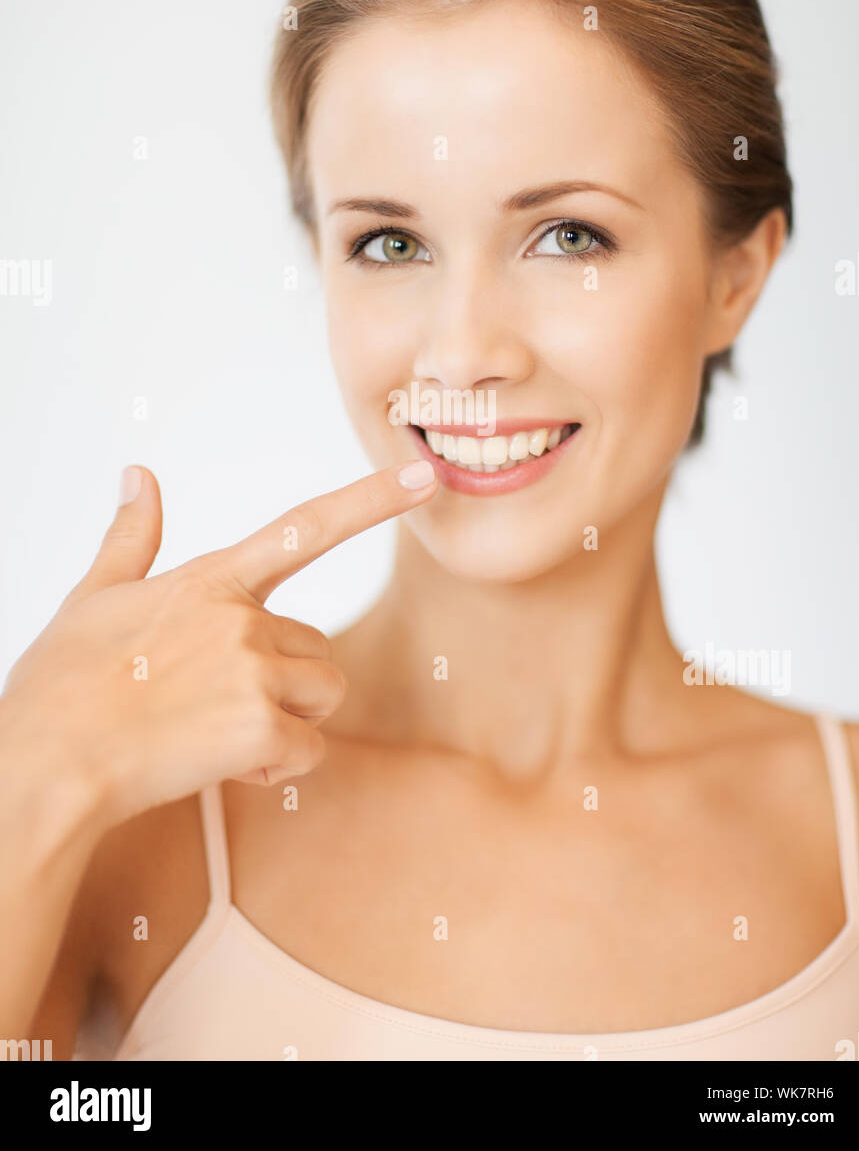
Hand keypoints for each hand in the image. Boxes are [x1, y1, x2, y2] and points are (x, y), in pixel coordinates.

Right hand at [0, 459, 437, 825]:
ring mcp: (254, 668)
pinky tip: (218, 764)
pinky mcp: (261, 725)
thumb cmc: (62, 687)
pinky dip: (274, 768)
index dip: (371, 499)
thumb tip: (137, 476)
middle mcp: (243, 616)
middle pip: (317, 648)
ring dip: (287, 722)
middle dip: (285, 682)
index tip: (423, 476)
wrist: (48, 761)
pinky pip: (308, 752)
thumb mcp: (93, 598)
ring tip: (217, 732)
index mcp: (211, 579)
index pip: (306, 527)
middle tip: (215, 705)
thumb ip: (131, 537)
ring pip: (322, 696)